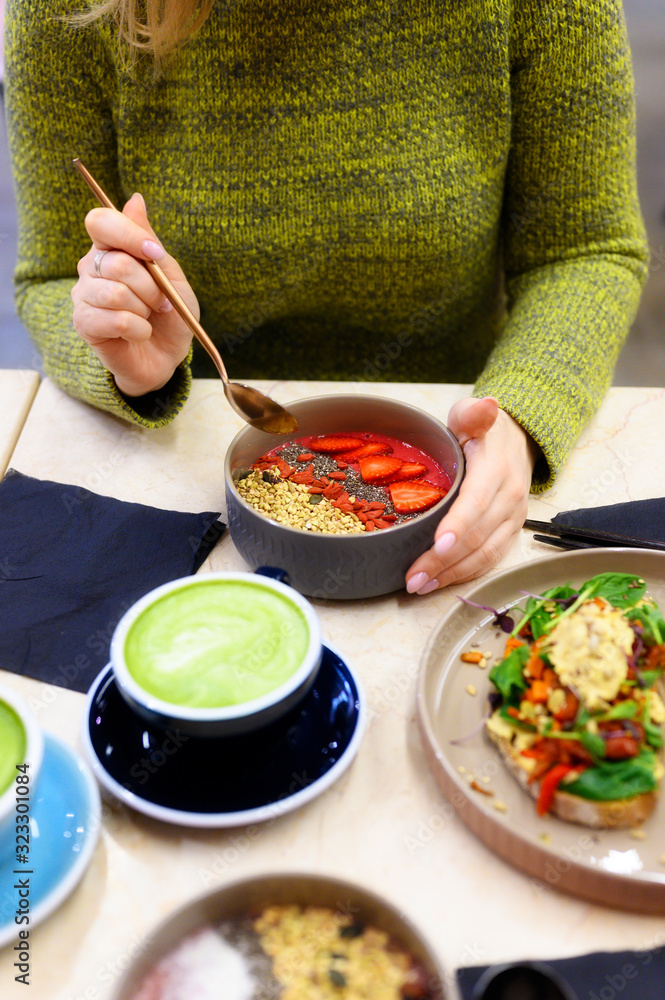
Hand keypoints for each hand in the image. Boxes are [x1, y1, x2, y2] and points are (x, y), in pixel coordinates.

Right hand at [71, 192, 197, 396]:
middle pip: (116, 263)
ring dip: (145, 309)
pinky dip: (139, 329)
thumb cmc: (168, 315)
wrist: (165, 357)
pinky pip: (115, 320)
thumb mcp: (171, 275)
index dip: (129, 234)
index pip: (101, 221)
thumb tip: (134, 199)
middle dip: (151, 286)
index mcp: (110, 248)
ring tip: (149, 318)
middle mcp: (90, 267)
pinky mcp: (83, 324)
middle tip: (161, 302)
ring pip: (116, 293)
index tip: (156, 254)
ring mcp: (83, 296)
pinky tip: (140, 333)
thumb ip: (149, 241)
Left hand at [405, 397, 538, 593]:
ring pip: (485, 554)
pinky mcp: (510, 532)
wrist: (517, 442)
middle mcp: (510, 498)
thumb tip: (488, 404)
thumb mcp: (472, 415)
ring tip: (419, 586)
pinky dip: (464, 574)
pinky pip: (489, 559)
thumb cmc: (482, 432)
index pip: (477, 501)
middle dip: (444, 561)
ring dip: (452, 575)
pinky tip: (438, 582)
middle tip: (413, 578)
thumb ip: (472, 414)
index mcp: (496, 469)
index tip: (439, 544)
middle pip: (477, 536)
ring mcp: (512, 519)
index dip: (459, 524)